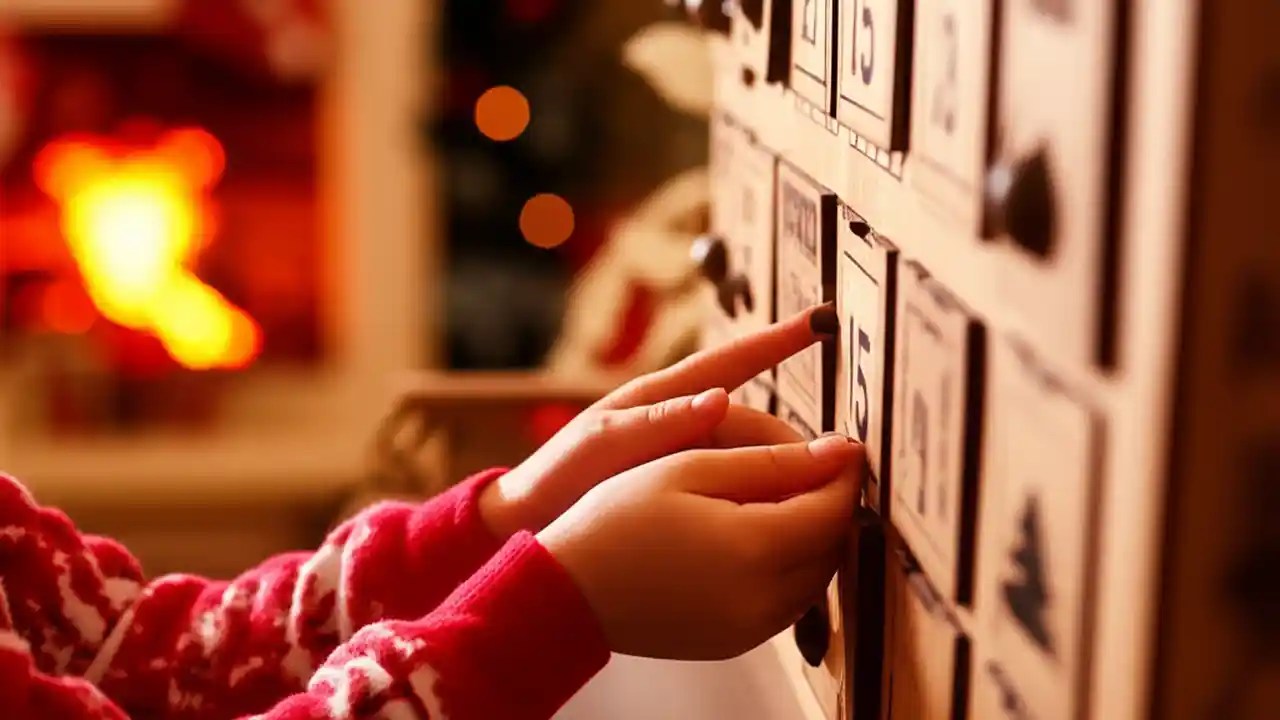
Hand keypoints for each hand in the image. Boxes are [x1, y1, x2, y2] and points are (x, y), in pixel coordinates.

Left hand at [480, 302, 838, 537]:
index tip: (820, 320)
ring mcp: (685, 458)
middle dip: (794, 441)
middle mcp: (679, 423)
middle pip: (754, 423)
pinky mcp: (686, 493)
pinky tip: (781, 523)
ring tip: (818, 500)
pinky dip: (760, 500)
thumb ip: (658, 425)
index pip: (729, 361)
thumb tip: (722, 400)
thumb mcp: (601, 447)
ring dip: (782, 475)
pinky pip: (736, 487)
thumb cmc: (557, 481)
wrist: (528, 528)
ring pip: (750, 458)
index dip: (776, 341)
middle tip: (833, 470)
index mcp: (659, 399)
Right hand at [538, 434, 863, 660]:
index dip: (844, 472)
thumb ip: (772, 461)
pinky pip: (787, 601)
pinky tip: (757, 536)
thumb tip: (839, 453)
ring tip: (781, 496)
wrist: (565, 591)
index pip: (833, 509)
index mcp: (755, 548)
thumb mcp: (689, 469)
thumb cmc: (616, 518)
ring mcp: (752, 628)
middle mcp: (764, 599)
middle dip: (830, 501)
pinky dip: (787, 565)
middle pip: (832, 545)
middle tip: (809, 464)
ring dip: (812, 535)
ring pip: (816, 576)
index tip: (842, 444)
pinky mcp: (737, 643)